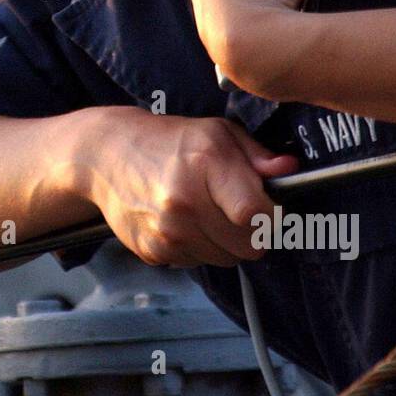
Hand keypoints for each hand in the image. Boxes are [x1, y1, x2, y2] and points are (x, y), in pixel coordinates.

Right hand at [87, 110, 298, 268]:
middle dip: (252, 232)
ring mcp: (167, 231)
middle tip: (239, 211)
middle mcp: (183, 201)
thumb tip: (288, 170)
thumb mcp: (216, 132)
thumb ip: (256, 154)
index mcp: (204, 164)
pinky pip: (197, 263)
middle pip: (248, 246)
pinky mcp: (153, 251)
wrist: (106, 156)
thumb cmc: (167, 141)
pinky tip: (185, 222)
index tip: (267, 207)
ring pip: (225, 259)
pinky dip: (198, 247)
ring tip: (207, 212)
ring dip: (225, 242)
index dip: (270, 215)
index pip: (255, 215)